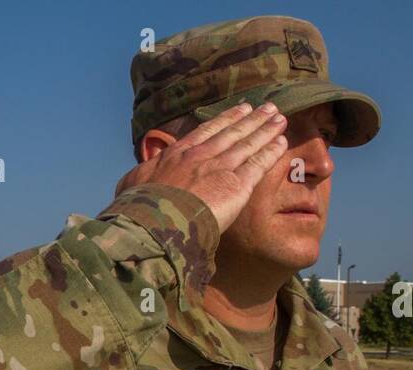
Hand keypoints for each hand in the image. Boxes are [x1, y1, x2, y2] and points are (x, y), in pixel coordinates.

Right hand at [115, 101, 288, 232]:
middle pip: (232, 132)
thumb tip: (134, 178)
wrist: (155, 220)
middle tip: (268, 107)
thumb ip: (137, 177)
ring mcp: (220, 168)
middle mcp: (202, 156)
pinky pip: (258, 165)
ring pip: (248, 144)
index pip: (207, 132)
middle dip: (252, 119)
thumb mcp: (130, 185)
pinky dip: (270, 152)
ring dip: (266, 130)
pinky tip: (281, 143)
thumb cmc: (138, 207)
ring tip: (280, 118)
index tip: (240, 110)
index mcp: (177, 154)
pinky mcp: (236, 185)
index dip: (226, 120)